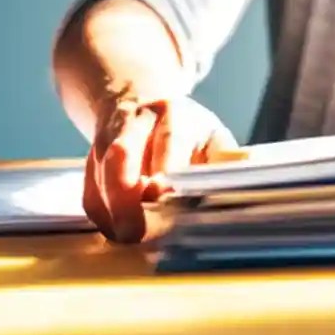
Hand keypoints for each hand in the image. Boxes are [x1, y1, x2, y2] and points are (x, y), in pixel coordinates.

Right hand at [83, 95, 236, 243]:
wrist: (134, 97)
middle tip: (135, 231)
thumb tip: (245, 172)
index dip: (165, 170)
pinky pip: (89, 191)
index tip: (164, 197)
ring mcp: (108, 140)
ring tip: (127, 237)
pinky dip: (101, 214)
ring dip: (112, 211)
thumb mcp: (211, 133)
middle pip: (121, 155)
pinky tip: (116, 230)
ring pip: (100, 176)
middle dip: (125, 196)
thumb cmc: (183, 128)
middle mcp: (135, 122)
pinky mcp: (90, 160)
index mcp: (173, 113)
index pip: (168, 142)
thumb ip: (225, 157)